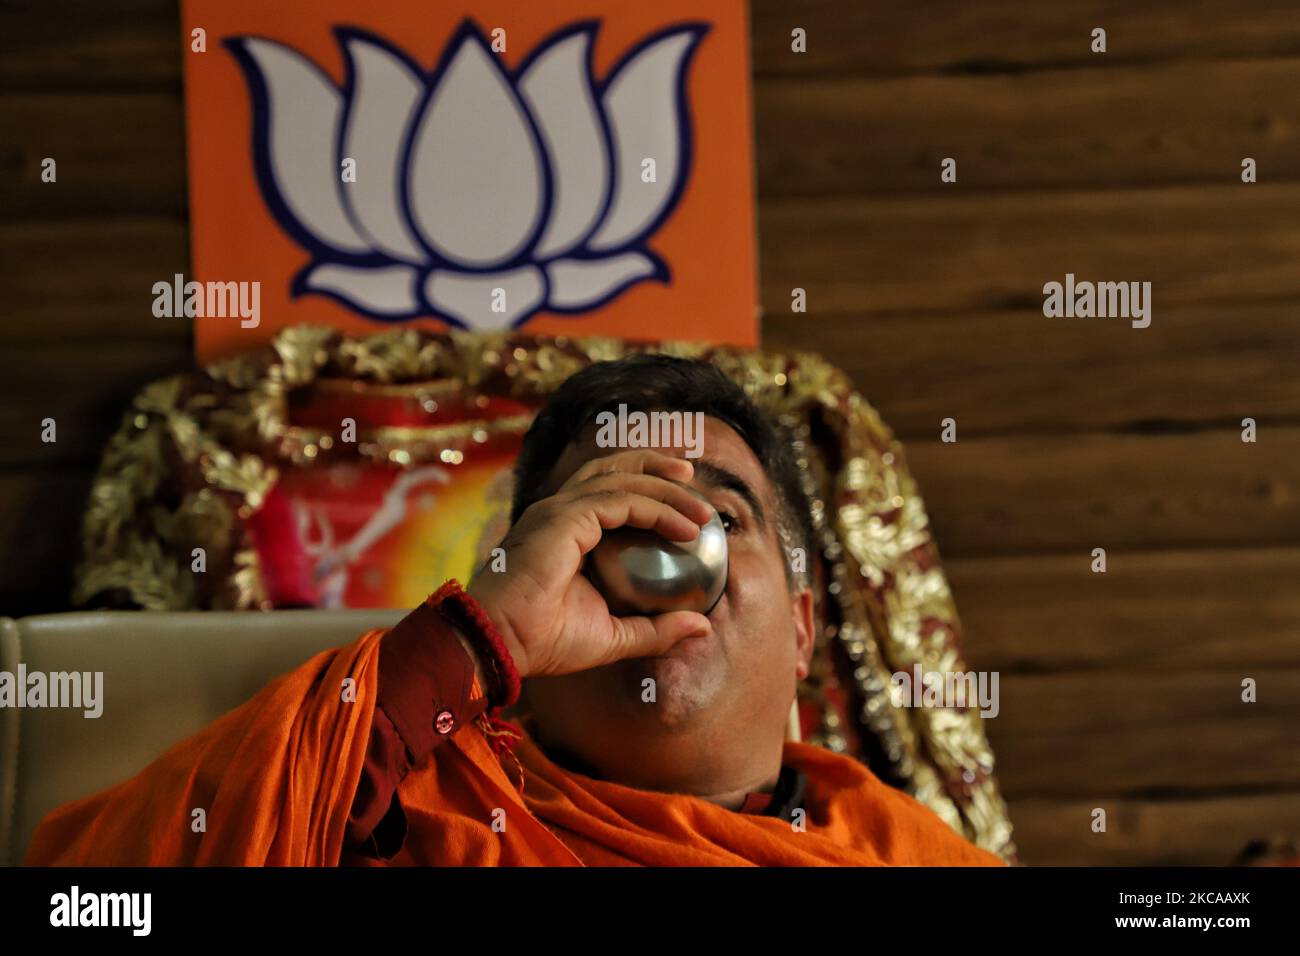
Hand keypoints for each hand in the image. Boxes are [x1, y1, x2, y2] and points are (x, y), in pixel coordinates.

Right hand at [467, 451, 715, 677]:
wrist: (503, 644)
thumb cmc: (545, 641)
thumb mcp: (616, 636)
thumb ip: (657, 628)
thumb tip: (702, 625)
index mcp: (566, 531)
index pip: (608, 490)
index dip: (648, 487)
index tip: (688, 503)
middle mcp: (560, 512)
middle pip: (613, 469)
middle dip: (657, 467)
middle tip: (693, 478)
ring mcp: (560, 511)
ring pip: (622, 480)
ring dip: (665, 487)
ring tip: (700, 507)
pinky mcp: (565, 519)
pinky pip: (620, 501)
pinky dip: (656, 509)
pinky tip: (683, 527)